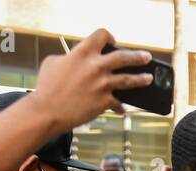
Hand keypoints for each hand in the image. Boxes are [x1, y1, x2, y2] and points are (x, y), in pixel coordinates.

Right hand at [32, 30, 152, 130]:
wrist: (47, 110)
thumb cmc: (47, 86)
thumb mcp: (54, 62)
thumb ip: (70, 57)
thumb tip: (78, 60)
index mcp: (82, 52)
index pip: (102, 35)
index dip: (108, 37)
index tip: (113, 41)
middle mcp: (96, 66)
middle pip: (123, 57)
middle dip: (137, 56)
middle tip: (146, 57)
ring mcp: (102, 84)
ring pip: (129, 80)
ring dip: (141, 79)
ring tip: (149, 78)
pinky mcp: (104, 101)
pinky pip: (118, 103)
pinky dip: (120, 107)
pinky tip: (122, 109)